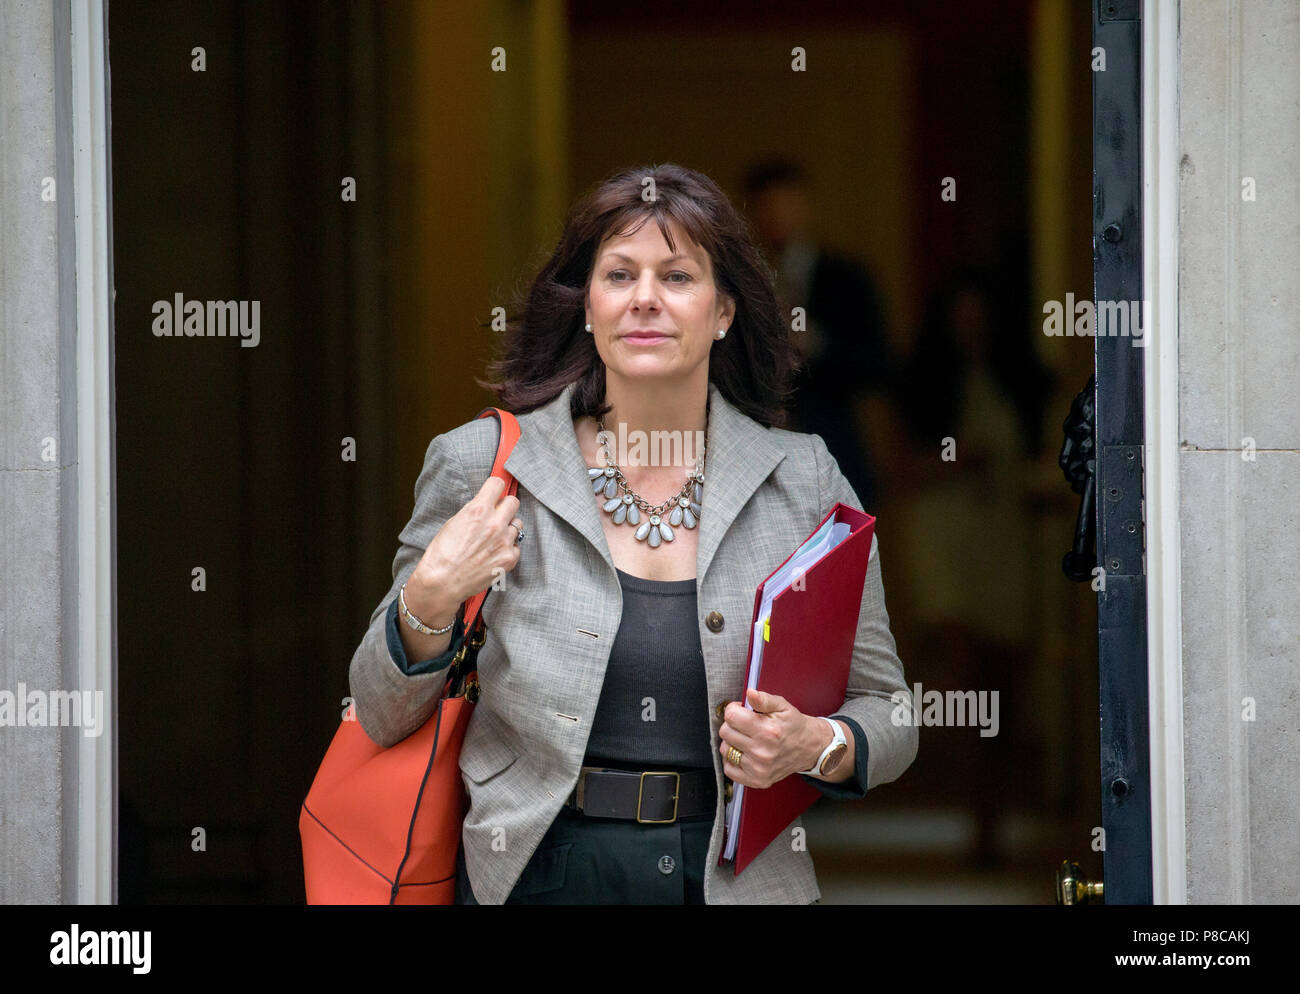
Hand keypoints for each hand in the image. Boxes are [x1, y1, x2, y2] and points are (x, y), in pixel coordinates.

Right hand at [407, 475, 522, 616]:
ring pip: (517, 525)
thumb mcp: (453, 523)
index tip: (494, 492)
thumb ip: (473, 511)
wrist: (442, 582)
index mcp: (478, 510)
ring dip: (507, 529)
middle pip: (513, 502)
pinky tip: (494, 554)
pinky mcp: (510, 558)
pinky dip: (508, 548)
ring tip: (492, 540)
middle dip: (505, 507)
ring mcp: (504, 541)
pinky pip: (516, 546)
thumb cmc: (442, 554)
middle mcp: (495, 523)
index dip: (495, 487)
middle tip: (497, 515)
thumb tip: (486, 505)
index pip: (498, 484)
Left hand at [719, 688, 824, 788]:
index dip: (733, 709)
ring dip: (732, 742)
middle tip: (745, 724)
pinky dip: (732, 760)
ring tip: (746, 738)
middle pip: (726, 732)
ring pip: (725, 749)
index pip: (731, 717)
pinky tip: (743, 753)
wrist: (809, 748)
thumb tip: (750, 693)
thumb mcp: (782, 706)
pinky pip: (729, 770)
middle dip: (733, 724)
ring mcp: (759, 768)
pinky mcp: (757, 780)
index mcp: (768, 731)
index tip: (740, 710)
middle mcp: (762, 751)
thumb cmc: (794, 726)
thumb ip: (764, 699)